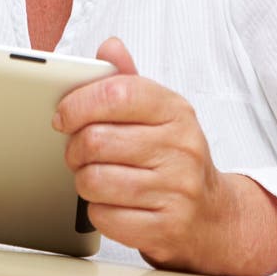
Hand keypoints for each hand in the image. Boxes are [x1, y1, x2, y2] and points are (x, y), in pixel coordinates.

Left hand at [53, 38, 276, 275]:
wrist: (214, 215)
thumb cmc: (173, 153)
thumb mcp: (158, 110)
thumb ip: (128, 78)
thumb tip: (110, 47)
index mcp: (174, 110)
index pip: (116, 93)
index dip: (78, 103)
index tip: (62, 115)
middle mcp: (181, 148)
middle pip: (96, 140)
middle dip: (74, 147)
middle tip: (76, 151)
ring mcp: (177, 190)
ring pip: (95, 180)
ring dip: (82, 180)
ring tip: (92, 175)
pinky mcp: (168, 228)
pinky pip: (105, 217)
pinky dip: (97, 211)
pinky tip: (109, 202)